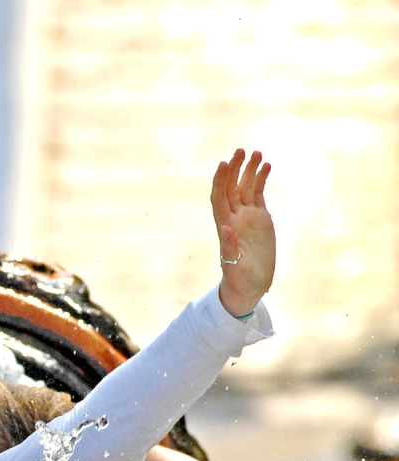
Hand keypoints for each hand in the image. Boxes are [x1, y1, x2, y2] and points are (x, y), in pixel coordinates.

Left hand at [210, 149, 274, 316]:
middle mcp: (234, 218)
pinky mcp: (261, 218)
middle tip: (241, 150)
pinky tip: (266, 165)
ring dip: (249, 170)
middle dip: (235, 169)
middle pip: (231, 188)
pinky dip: (261, 180)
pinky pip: (258, 194)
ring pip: (246, 188)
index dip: (220, 181)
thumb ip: (229, 248)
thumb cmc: (239, 280)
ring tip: (258, 153)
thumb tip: (225, 229)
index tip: (224, 163)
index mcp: (225, 226)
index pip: (219, 198)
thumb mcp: (234, 266)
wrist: (250, 286)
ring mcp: (247, 217)